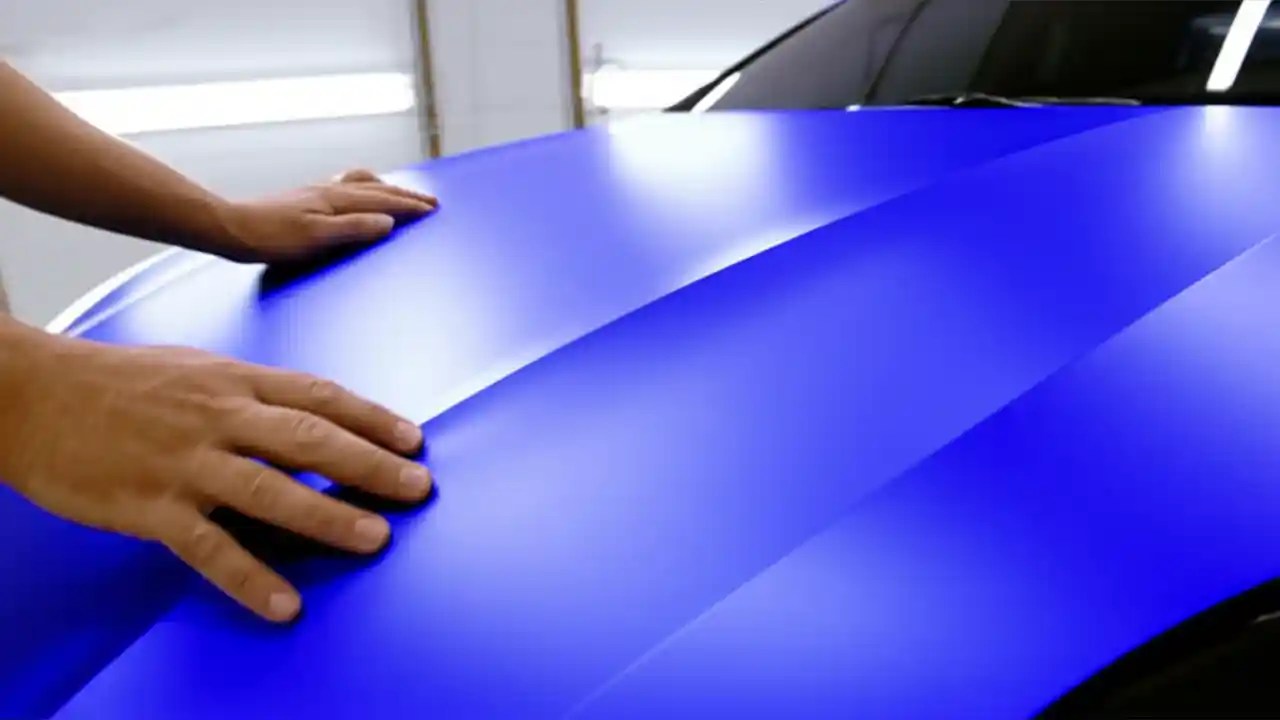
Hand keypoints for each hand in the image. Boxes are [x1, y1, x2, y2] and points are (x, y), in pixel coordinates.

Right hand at [0, 321, 431, 621]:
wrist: (30, 394)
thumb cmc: (120, 383)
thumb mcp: (195, 370)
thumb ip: (252, 394)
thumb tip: (310, 418)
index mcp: (232, 380)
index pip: (317, 395)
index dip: (371, 417)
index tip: (414, 440)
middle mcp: (217, 417)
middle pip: (308, 439)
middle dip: (369, 465)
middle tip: (418, 488)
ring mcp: (184, 462)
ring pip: (269, 491)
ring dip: (327, 516)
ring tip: (375, 539)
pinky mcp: (149, 506)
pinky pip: (208, 548)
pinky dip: (249, 577)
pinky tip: (285, 603)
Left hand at [217, 169, 438, 262]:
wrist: (233, 228)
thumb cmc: (272, 238)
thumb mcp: (317, 238)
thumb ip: (354, 228)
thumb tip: (388, 221)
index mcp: (337, 200)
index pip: (383, 201)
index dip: (410, 206)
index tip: (433, 209)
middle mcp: (330, 190)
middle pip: (377, 188)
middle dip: (406, 194)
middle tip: (431, 200)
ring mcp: (318, 192)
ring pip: (362, 184)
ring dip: (386, 188)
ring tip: (400, 193)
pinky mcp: (307, 198)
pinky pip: (347, 187)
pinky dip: (364, 188)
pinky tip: (358, 196)